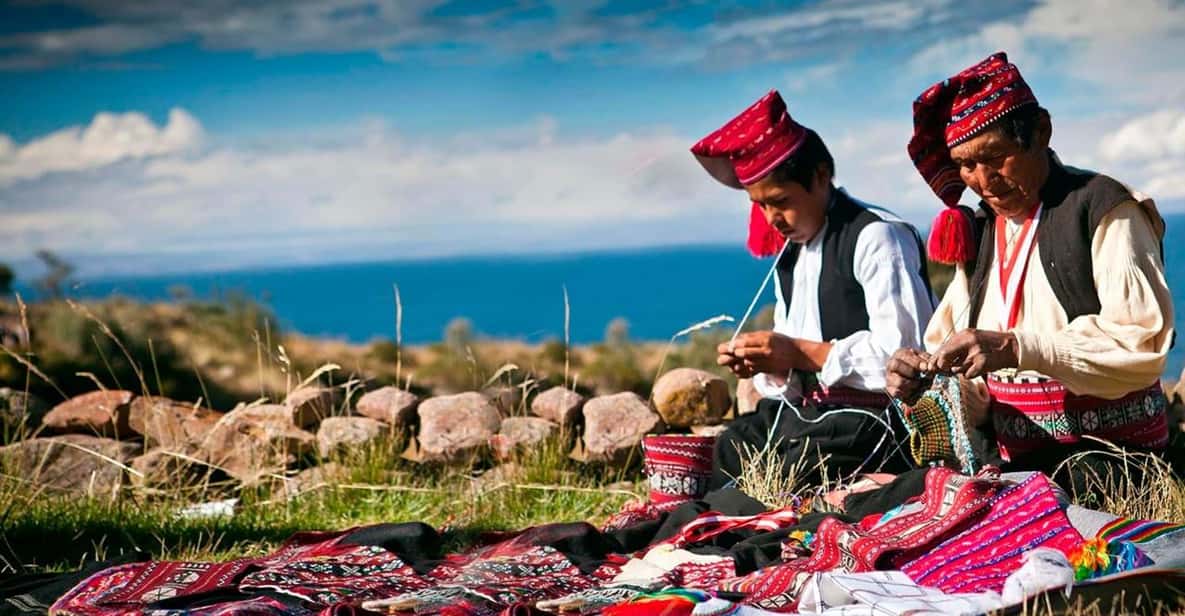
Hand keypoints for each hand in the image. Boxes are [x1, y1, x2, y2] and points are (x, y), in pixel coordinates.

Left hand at [716, 332, 830, 376]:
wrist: (796, 353)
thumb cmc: (778, 341)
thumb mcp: (766, 334)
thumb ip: (750, 338)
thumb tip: (732, 342)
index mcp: (764, 339)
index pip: (744, 342)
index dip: (731, 346)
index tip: (724, 348)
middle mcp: (765, 351)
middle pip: (742, 354)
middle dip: (729, 356)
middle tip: (722, 357)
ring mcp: (766, 362)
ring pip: (745, 364)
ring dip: (734, 364)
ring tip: (728, 362)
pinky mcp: (766, 369)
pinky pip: (750, 372)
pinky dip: (740, 371)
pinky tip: (736, 368)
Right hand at [885, 347, 932, 403]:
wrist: (915, 378)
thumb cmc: (919, 366)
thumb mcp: (924, 359)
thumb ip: (927, 360)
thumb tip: (930, 367)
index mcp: (900, 354)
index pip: (904, 355)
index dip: (916, 362)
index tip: (925, 368)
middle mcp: (891, 365)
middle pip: (895, 365)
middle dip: (910, 371)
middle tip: (919, 375)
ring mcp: (889, 377)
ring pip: (898, 381)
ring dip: (911, 384)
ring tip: (918, 383)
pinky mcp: (890, 389)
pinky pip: (896, 392)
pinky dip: (907, 392)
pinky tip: (912, 390)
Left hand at [929, 329, 1018, 378]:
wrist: (1012, 347)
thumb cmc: (989, 344)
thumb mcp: (971, 339)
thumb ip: (955, 347)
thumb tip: (936, 361)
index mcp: (963, 335)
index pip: (942, 349)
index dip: (935, 360)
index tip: (931, 367)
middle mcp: (968, 341)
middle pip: (943, 358)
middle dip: (942, 367)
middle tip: (946, 369)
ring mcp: (975, 352)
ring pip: (956, 369)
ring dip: (960, 371)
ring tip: (971, 365)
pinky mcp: (983, 363)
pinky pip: (967, 375)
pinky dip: (971, 375)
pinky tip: (978, 368)